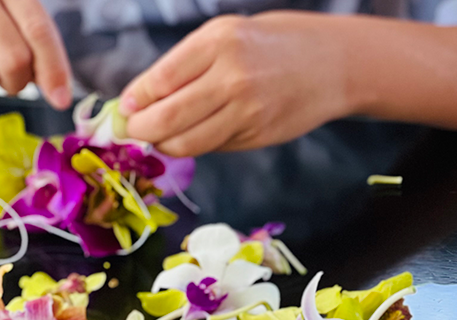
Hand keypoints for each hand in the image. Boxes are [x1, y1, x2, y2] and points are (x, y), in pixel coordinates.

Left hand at [119, 12, 352, 156]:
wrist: (331, 64)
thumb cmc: (270, 45)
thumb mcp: (226, 36)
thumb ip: (187, 65)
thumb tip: (142, 100)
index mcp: (218, 43)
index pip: (160, 80)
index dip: (136, 100)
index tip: (126, 109)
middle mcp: (233, 78)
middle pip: (168, 118)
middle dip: (141, 130)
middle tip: (131, 132)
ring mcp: (248, 111)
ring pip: (189, 142)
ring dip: (165, 145)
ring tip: (158, 138)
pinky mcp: (259, 135)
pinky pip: (215, 146)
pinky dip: (197, 144)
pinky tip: (195, 134)